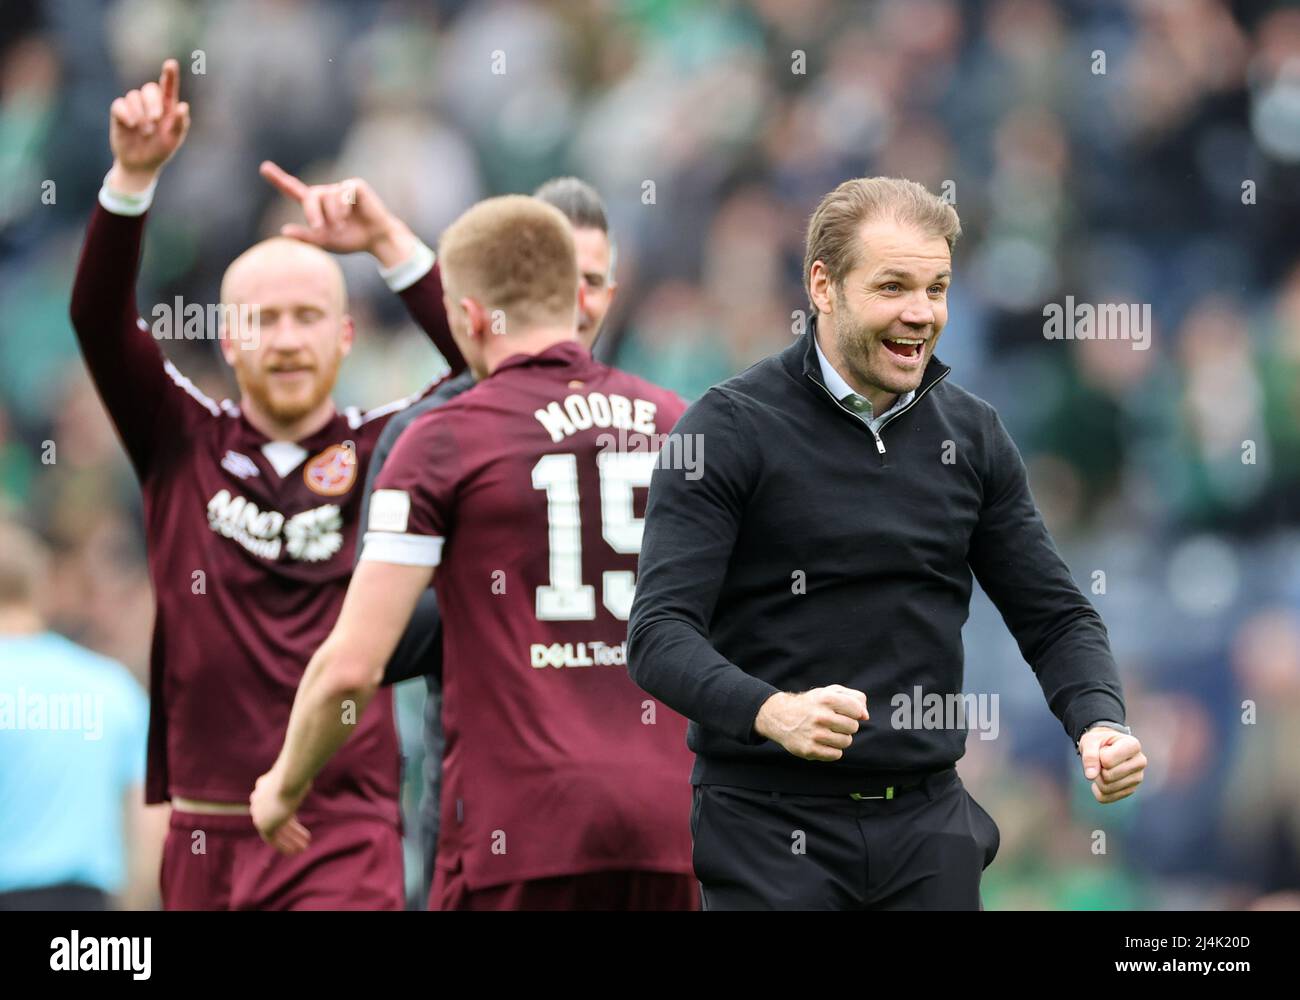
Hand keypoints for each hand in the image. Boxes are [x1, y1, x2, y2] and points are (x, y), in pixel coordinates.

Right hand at [107, 58, 190, 192]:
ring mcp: (134, 107)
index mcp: (166, 107)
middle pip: (149, 89)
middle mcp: (150, 103)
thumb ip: (179, 124)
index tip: (171, 64)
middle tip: (155, 119)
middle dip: (153, 103)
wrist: (140, 164)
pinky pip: (119, 104)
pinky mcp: (119, 113)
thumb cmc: (160, 150)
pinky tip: (131, 124)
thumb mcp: (173, 140)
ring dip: (140, 113)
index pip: (168, 87)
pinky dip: (126, 114)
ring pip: (134, 96)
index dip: (169, 75)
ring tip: (145, 130)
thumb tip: (183, 107)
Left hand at [250, 767, 312, 854]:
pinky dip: (284, 845)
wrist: (288, 780)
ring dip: (290, 839)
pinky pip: (272, 839)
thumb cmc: (298, 774)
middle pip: (276, 818)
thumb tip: (311, 770)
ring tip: (304, 847)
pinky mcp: (263, 824)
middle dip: (292, 829)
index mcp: (263, 786)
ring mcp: (259, 813)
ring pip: (276, 830)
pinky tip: (296, 851)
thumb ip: (302, 777)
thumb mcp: (300, 774)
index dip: (288, 815)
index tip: (299, 823)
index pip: (274, 804)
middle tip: (304, 837)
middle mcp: (258, 800)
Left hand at [259, 160, 415, 265]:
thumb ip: (306, 237)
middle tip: (320, 229)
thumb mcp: (326, 242)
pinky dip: (342, 208)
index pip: (294, 189)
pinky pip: (341, 194)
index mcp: (317, 205)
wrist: (376, 239)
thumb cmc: (351, 240)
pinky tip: (351, 215)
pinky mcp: (354, 186)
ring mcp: (340, 188)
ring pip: (326, 196)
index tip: (263, 168)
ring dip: (332, 215)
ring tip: (342, 226)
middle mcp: (327, 193)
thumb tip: (284, 231)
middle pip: (310, 196)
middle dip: (312, 212)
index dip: (279, 179)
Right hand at [755, 684, 868, 761]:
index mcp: (826, 699)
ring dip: (840, 738)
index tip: (843, 711)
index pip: (857, 710)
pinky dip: (833, 750)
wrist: (781, 717)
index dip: (854, 712)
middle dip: (846, 725)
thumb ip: (854, 698)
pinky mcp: (809, 750)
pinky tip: (823, 742)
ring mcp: (814, 734)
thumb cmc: (812, 704)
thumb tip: (865, 716)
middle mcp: (820, 716)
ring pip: (846, 742)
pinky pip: (836, 754)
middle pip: (853, 727)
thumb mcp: (830, 692)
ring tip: (828, 732)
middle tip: (833, 723)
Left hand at [1078, 728, 1145, 802]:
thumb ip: (1089, 755)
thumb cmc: (1099, 741)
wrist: (1106, 747)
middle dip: (1097, 769)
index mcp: (1133, 745)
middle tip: (1100, 760)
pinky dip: (1097, 790)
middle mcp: (1140, 762)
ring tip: (1102, 768)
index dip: (1097, 756)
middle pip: (1108, 776)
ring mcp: (1137, 778)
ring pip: (1107, 788)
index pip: (1107, 761)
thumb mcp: (1090, 740)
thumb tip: (1090, 776)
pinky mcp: (1131, 790)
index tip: (1102, 749)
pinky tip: (1101, 780)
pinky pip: (1106, 797)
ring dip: (1097, 779)